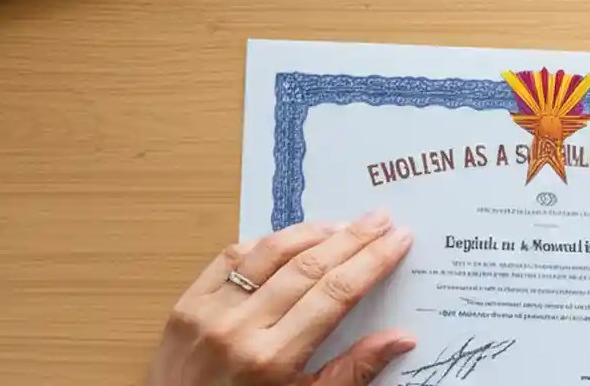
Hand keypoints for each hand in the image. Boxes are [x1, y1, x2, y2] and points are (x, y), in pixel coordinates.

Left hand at [147, 210, 414, 385]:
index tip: (398, 239)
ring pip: (270, 253)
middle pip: (309, 267)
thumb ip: (354, 371)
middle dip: (352, 239)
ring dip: (312, 232)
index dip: (372, 261)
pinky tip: (291, 237)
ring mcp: (209, 313)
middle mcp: (240, 330)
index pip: (336, 294)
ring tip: (344, 223)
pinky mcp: (186, 304)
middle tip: (381, 218)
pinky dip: (265, 242)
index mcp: (274, 360)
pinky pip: (231, 257)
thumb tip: (403, 337)